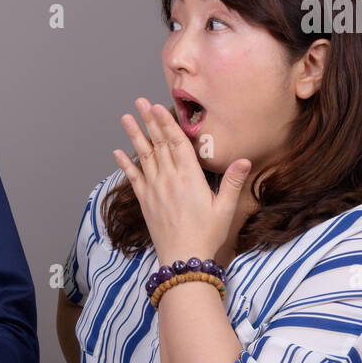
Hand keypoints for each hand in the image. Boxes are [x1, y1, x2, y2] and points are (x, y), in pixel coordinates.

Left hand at [113, 97, 250, 263]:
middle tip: (140, 102)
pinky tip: (117, 152)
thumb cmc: (208, 235)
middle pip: (158, 144)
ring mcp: (154, 190)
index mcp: (190, 178)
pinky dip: (124, 164)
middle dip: (149, 121)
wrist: (183, 259)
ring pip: (143, 156)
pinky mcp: (145, 202)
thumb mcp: (227, 208)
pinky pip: (133, 178)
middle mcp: (169, 179)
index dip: (166, 123)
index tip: (157, 106)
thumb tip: (245, 159)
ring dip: (134, 136)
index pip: (176, 143)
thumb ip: (233, 182)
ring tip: (126, 118)